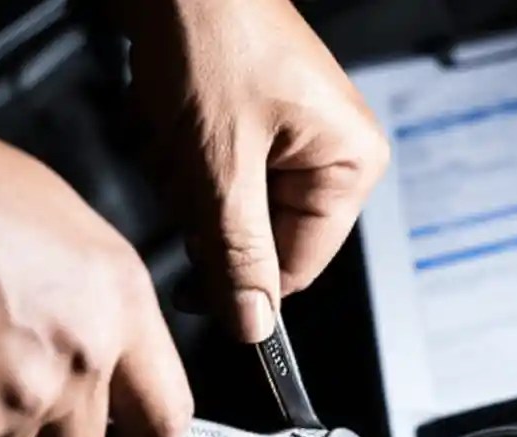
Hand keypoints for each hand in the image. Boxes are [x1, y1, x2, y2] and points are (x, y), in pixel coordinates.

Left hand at [121, 0, 389, 340]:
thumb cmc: (209, 30)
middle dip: (204, 208)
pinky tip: (168, 111)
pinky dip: (175, 151)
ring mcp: (288, 135)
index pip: (299, 266)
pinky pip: (207, 173)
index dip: (243, 285)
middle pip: (257, 237)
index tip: (191, 294)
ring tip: (175, 123)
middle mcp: (328, 151)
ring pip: (223, 208)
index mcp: (348, 162)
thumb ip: (238, 253)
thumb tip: (254, 325)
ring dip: (182, 175)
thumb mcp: (220, 162)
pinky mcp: (247, 120)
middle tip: (185, 159)